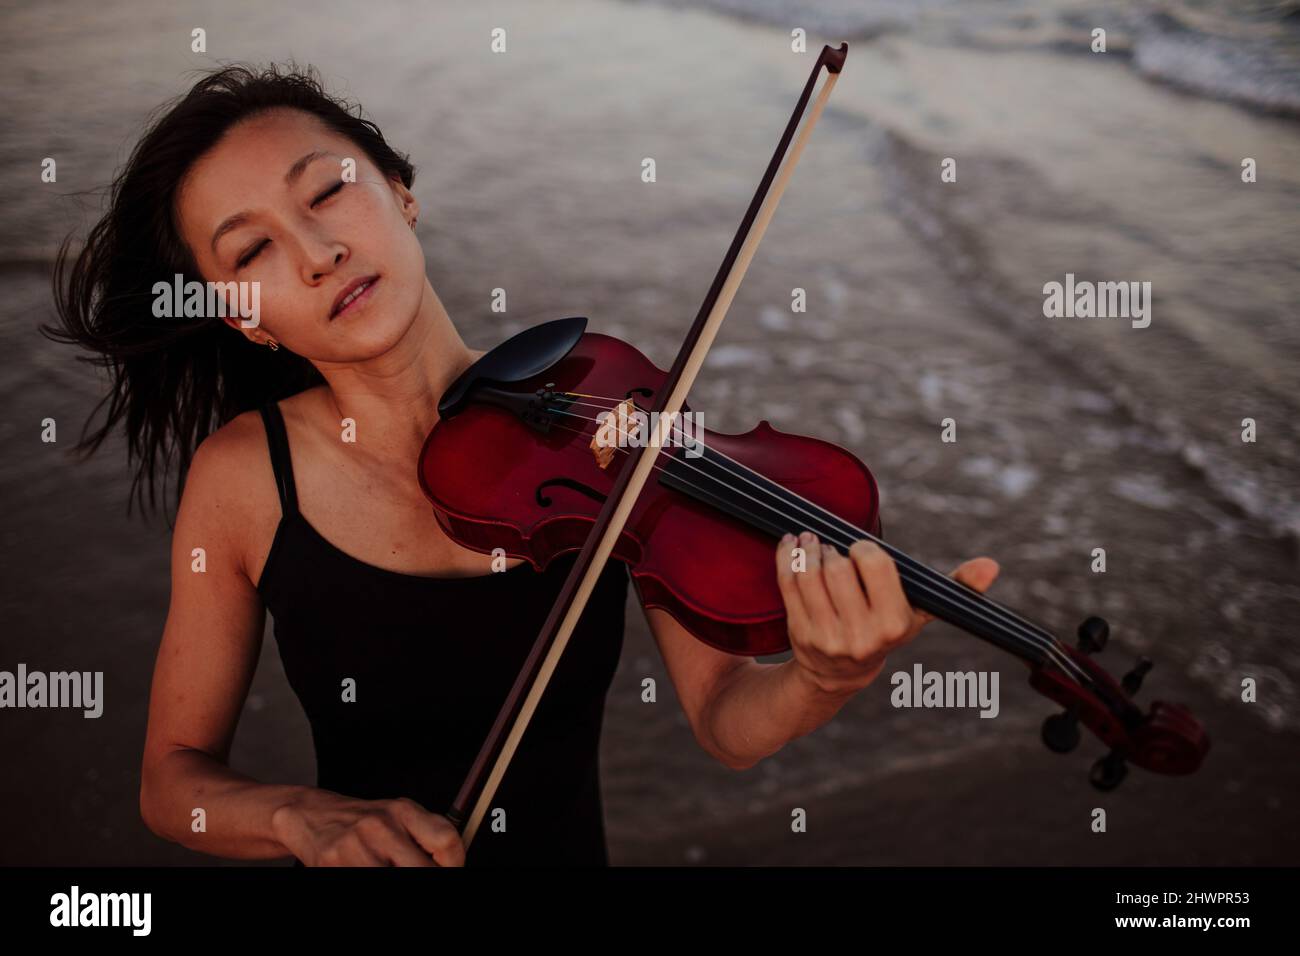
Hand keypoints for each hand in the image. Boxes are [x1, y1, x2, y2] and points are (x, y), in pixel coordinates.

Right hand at [271, 789, 465, 866]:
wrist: (312, 815)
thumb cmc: (361, 821)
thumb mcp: (396, 817)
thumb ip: (423, 836)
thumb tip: (451, 863)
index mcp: (403, 810)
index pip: (445, 839)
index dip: (455, 863)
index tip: (452, 871)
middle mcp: (382, 826)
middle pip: (423, 870)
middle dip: (429, 880)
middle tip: (425, 880)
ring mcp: (357, 847)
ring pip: (395, 881)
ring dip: (397, 883)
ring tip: (391, 872)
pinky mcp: (335, 864)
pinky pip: (368, 884)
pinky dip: (373, 885)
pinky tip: (370, 873)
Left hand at [775, 531, 999, 696]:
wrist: (837, 676)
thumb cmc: (883, 629)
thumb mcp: (919, 612)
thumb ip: (956, 589)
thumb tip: (992, 566)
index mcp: (894, 625)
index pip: (875, 564)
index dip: (864, 549)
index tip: (861, 551)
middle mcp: (860, 636)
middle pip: (838, 568)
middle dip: (833, 550)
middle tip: (833, 549)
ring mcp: (826, 637)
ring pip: (809, 574)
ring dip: (807, 550)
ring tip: (810, 544)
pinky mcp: (798, 634)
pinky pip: (787, 584)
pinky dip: (785, 557)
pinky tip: (791, 547)